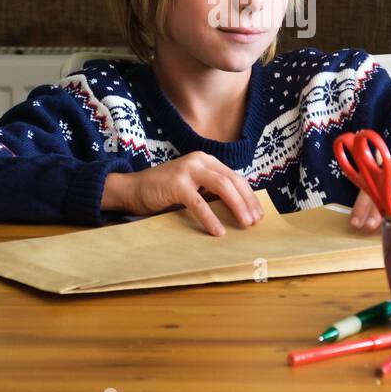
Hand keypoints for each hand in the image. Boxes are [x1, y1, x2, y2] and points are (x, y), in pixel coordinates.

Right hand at [101, 151, 262, 236]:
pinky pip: (199, 202)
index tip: (257, 213)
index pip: (235, 177)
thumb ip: (210, 191)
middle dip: (247, 201)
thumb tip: (238, 209)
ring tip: (245, 224)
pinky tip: (218, 231)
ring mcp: (188, 170)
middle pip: (232, 180)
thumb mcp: (192, 187)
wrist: (133, 189)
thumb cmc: (164, 191)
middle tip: (255, 221)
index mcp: (206, 160)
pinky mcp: (176, 183)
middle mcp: (200, 160)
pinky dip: (210, 217)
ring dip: (236, 206)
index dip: (249, 195)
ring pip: (221, 187)